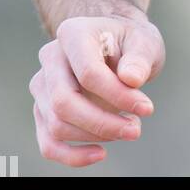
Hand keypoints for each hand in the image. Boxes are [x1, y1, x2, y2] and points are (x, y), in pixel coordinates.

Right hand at [30, 12, 163, 166]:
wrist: (116, 46)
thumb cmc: (130, 42)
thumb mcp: (144, 41)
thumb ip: (139, 58)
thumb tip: (131, 79)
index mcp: (73, 33)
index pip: (88, 73)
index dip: (117, 95)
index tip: (146, 108)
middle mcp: (50, 58)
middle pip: (64, 102)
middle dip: (102, 123)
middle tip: (136, 130)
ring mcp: (43, 86)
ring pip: (57, 125)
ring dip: (95, 136)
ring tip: (130, 129)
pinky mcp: (43, 111)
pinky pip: (48, 143)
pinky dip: (72, 155)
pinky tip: (100, 153)